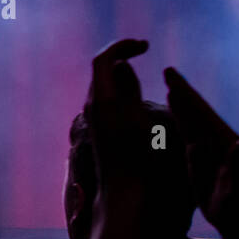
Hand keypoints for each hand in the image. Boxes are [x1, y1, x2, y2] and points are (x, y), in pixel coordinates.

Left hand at [84, 38, 149, 182]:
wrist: (124, 192)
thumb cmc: (138, 158)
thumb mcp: (139, 120)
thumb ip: (129, 90)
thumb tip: (120, 64)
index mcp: (101, 101)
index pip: (102, 60)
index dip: (122, 46)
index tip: (145, 45)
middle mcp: (92, 107)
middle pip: (100, 69)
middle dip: (120, 54)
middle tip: (143, 49)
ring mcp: (94, 118)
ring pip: (103, 83)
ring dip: (120, 70)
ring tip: (141, 66)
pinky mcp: (99, 128)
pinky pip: (107, 97)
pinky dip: (121, 87)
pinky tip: (137, 94)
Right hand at [163, 66, 238, 228]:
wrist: (238, 221)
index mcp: (227, 142)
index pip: (204, 113)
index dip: (188, 95)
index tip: (172, 77)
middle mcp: (220, 140)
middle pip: (198, 111)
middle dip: (184, 91)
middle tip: (168, 71)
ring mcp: (212, 148)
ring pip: (193, 120)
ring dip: (182, 102)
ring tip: (170, 86)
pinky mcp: (204, 157)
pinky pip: (189, 132)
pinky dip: (181, 119)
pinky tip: (174, 111)